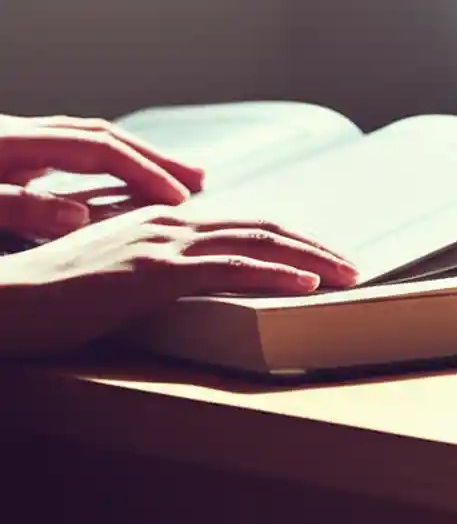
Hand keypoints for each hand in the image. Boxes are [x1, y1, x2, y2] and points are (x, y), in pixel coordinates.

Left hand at [0, 113, 204, 239]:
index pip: (98, 150)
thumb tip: (78, 216)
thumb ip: (19, 207)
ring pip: (91, 138)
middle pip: (103, 136)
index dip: (143, 171)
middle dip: (154, 157)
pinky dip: (109, 160)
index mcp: (13, 140)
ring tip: (174, 175)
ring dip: (136, 155)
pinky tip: (121, 175)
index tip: (178, 197)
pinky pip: (74, 148)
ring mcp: (16, 138)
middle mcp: (22, 132)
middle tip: (199, 178)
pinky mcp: (9, 151)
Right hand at [0, 206, 358, 355]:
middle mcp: (169, 223)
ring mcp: (162, 244)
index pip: (245, 226)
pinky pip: (228, 269)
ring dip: (310, 258)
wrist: (3, 302)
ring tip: (347, 274)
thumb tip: (199, 284)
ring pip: (256, 243)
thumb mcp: (117, 277)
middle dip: (315, 247)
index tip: (324, 261)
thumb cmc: (54, 298)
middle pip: (263, 228)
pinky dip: (274, 275)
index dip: (291, 242)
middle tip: (353, 267)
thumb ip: (159, 272)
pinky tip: (306, 285)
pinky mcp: (153, 272)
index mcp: (163, 221)